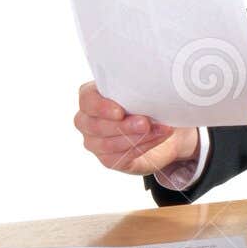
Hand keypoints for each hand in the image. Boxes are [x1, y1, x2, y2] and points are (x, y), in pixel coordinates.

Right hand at [74, 81, 199, 174]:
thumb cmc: (144, 104)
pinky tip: (157, 138)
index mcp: (90, 98)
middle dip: (124, 126)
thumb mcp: (141, 91)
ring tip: (159, 129)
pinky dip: (142, 146)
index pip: (87, 100)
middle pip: (96, 126)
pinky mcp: (108, 159)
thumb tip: (151, 88)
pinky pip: (120, 157)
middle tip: (146, 123)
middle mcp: (87, 121)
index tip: (120, 112)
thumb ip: (138, 89)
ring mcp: (94, 142)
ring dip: (137, 137)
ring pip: (108, 144)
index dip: (101, 107)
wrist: (159, 127)